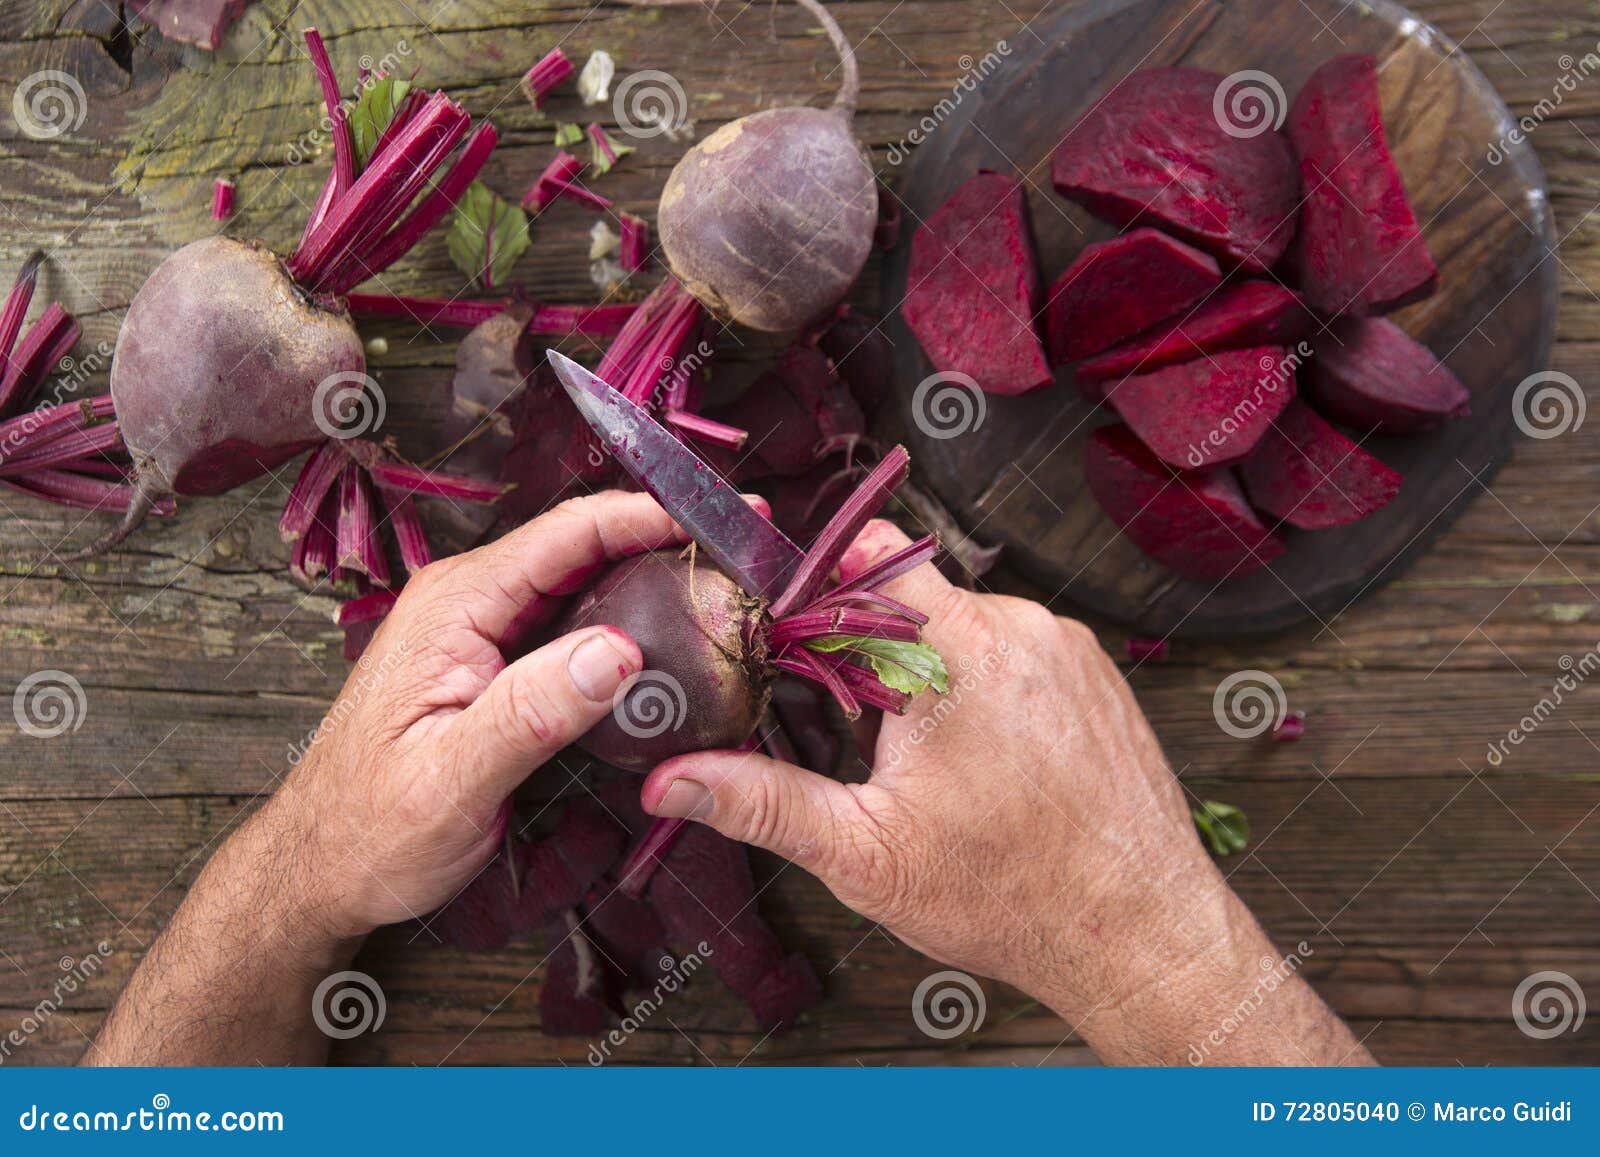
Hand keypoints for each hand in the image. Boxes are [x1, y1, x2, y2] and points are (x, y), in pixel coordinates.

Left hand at [258, 491, 694, 940]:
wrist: (318, 870)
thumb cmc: (370, 831)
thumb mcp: (453, 779)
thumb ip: (532, 712)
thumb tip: (620, 650)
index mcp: (455, 606)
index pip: (567, 536)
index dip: (650, 518)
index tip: (722, 521)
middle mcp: (468, 602)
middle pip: (583, 549)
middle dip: (666, 541)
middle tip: (744, 551)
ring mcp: (481, 631)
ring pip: (582, 587)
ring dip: (651, 582)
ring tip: (725, 586)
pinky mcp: (494, 665)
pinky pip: (570, 628)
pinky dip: (626, 625)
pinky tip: (670, 642)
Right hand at [642, 520, 1366, 1064]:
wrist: (1140, 931)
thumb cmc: (1016, 895)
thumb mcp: (865, 853)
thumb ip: (761, 801)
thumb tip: (675, 780)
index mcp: (955, 652)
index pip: (869, 555)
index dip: (819, 587)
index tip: (794, 638)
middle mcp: (1018, 629)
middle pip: (913, 597)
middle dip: (872, 651)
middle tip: (858, 732)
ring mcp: (1065, 647)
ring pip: (964, 625)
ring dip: (931, 671)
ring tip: (930, 760)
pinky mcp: (1093, 672)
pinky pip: (1015, 649)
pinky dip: (984, 685)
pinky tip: (983, 757)